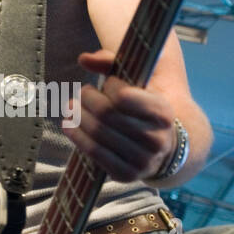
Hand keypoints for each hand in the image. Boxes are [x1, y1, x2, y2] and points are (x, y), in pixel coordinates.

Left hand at [61, 48, 176, 181]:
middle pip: (107, 114)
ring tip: (70, 107)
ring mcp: (143, 160)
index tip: (107, 83)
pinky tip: (68, 125)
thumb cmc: (143, 109)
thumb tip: (84, 58)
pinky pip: (95, 153)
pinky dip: (77, 137)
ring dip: (78, 117)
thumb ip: (112, 63)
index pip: (123, 96)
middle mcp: (157, 139)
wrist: (165, 148)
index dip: (109, 85)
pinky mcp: (127, 175)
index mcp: (163, 113)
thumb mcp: (138, 84)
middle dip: (88, 100)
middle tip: (81, 93)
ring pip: (98, 134)